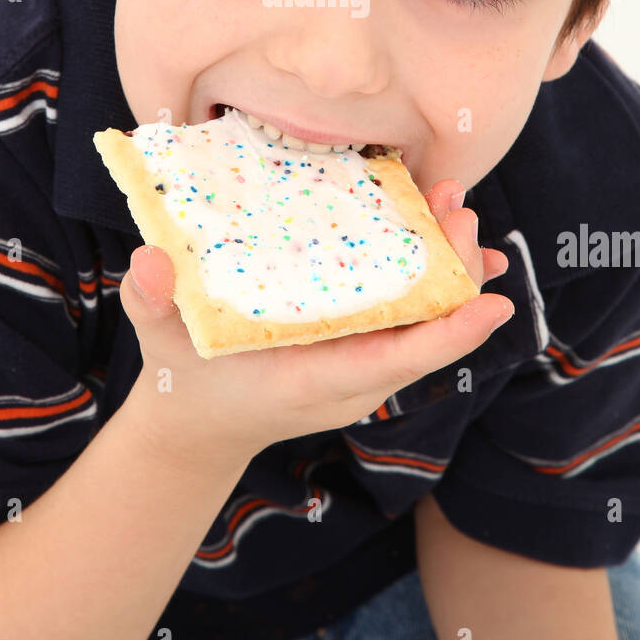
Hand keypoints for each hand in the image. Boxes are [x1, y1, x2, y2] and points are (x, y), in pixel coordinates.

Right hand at [121, 178, 512, 458]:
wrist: (199, 427)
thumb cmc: (182, 383)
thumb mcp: (160, 344)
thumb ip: (151, 304)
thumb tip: (147, 260)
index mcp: (313, 380)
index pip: (394, 361)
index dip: (448, 334)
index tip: (492, 305)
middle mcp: (350, 376)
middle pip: (422, 329)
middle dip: (451, 275)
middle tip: (460, 213)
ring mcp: (358, 363)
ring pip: (421, 318)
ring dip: (446, 268)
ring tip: (460, 213)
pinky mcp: (356, 346)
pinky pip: (406, 313)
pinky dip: (430, 277)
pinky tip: (446, 239)